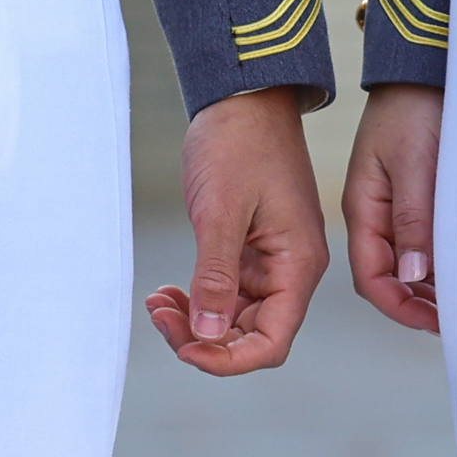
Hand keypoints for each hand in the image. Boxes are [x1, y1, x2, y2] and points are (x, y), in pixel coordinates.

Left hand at [146, 87, 326, 376]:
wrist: (242, 97)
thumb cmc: (239, 144)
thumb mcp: (221, 211)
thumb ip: (216, 276)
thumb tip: (208, 335)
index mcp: (298, 264)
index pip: (272, 341)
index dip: (229, 359)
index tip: (186, 349)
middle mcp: (290, 269)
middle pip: (251, 335)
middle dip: (204, 338)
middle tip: (160, 317)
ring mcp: (270, 260)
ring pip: (234, 317)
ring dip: (196, 320)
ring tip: (158, 302)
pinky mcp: (249, 249)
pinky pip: (225, 291)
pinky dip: (197, 297)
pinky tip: (169, 290)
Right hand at [339, 84, 442, 336]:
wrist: (422, 67)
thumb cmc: (414, 109)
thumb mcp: (414, 165)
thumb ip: (412, 220)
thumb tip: (411, 275)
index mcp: (364, 210)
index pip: (372, 278)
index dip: (399, 306)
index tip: (434, 322)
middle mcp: (376, 214)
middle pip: (389, 276)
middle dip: (417, 304)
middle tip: (456, 319)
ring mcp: (394, 205)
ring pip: (407, 261)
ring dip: (430, 285)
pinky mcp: (414, 195)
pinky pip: (422, 239)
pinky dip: (439, 259)